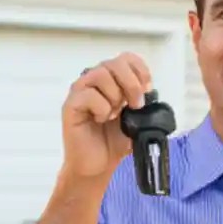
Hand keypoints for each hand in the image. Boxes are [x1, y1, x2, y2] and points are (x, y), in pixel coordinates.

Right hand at [60, 52, 152, 179]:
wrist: (98, 164)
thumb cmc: (114, 141)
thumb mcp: (138, 119)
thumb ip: (144, 103)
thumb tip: (151, 93)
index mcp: (112, 81)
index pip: (126, 58)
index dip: (140, 70)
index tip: (147, 89)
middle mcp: (95, 82)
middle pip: (114, 63)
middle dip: (131, 83)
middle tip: (136, 104)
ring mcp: (81, 92)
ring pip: (100, 74)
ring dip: (115, 95)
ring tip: (115, 114)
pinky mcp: (71, 106)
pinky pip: (88, 95)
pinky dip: (101, 108)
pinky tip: (101, 119)